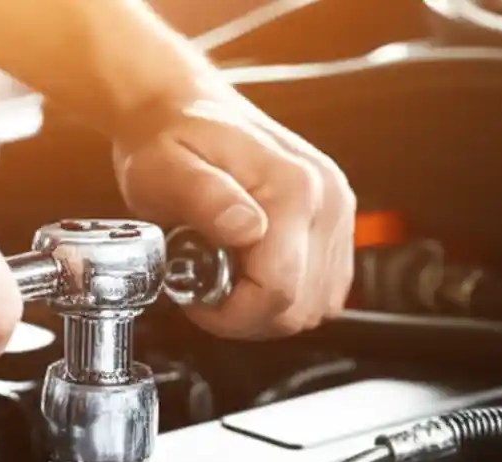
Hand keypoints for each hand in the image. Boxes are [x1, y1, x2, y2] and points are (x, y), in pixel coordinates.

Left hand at [113, 87, 354, 338]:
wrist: (185, 108)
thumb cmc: (170, 137)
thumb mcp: (164, 168)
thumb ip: (204, 198)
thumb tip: (245, 229)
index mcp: (293, 187)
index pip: (279, 292)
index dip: (231, 314)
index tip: (197, 298)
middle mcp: (328, 199)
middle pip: (301, 308)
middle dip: (248, 315)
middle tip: (208, 288)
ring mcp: (337, 211)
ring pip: (317, 306)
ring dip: (269, 309)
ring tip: (228, 276)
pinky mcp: (336, 222)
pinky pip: (323, 289)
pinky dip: (288, 296)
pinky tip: (252, 272)